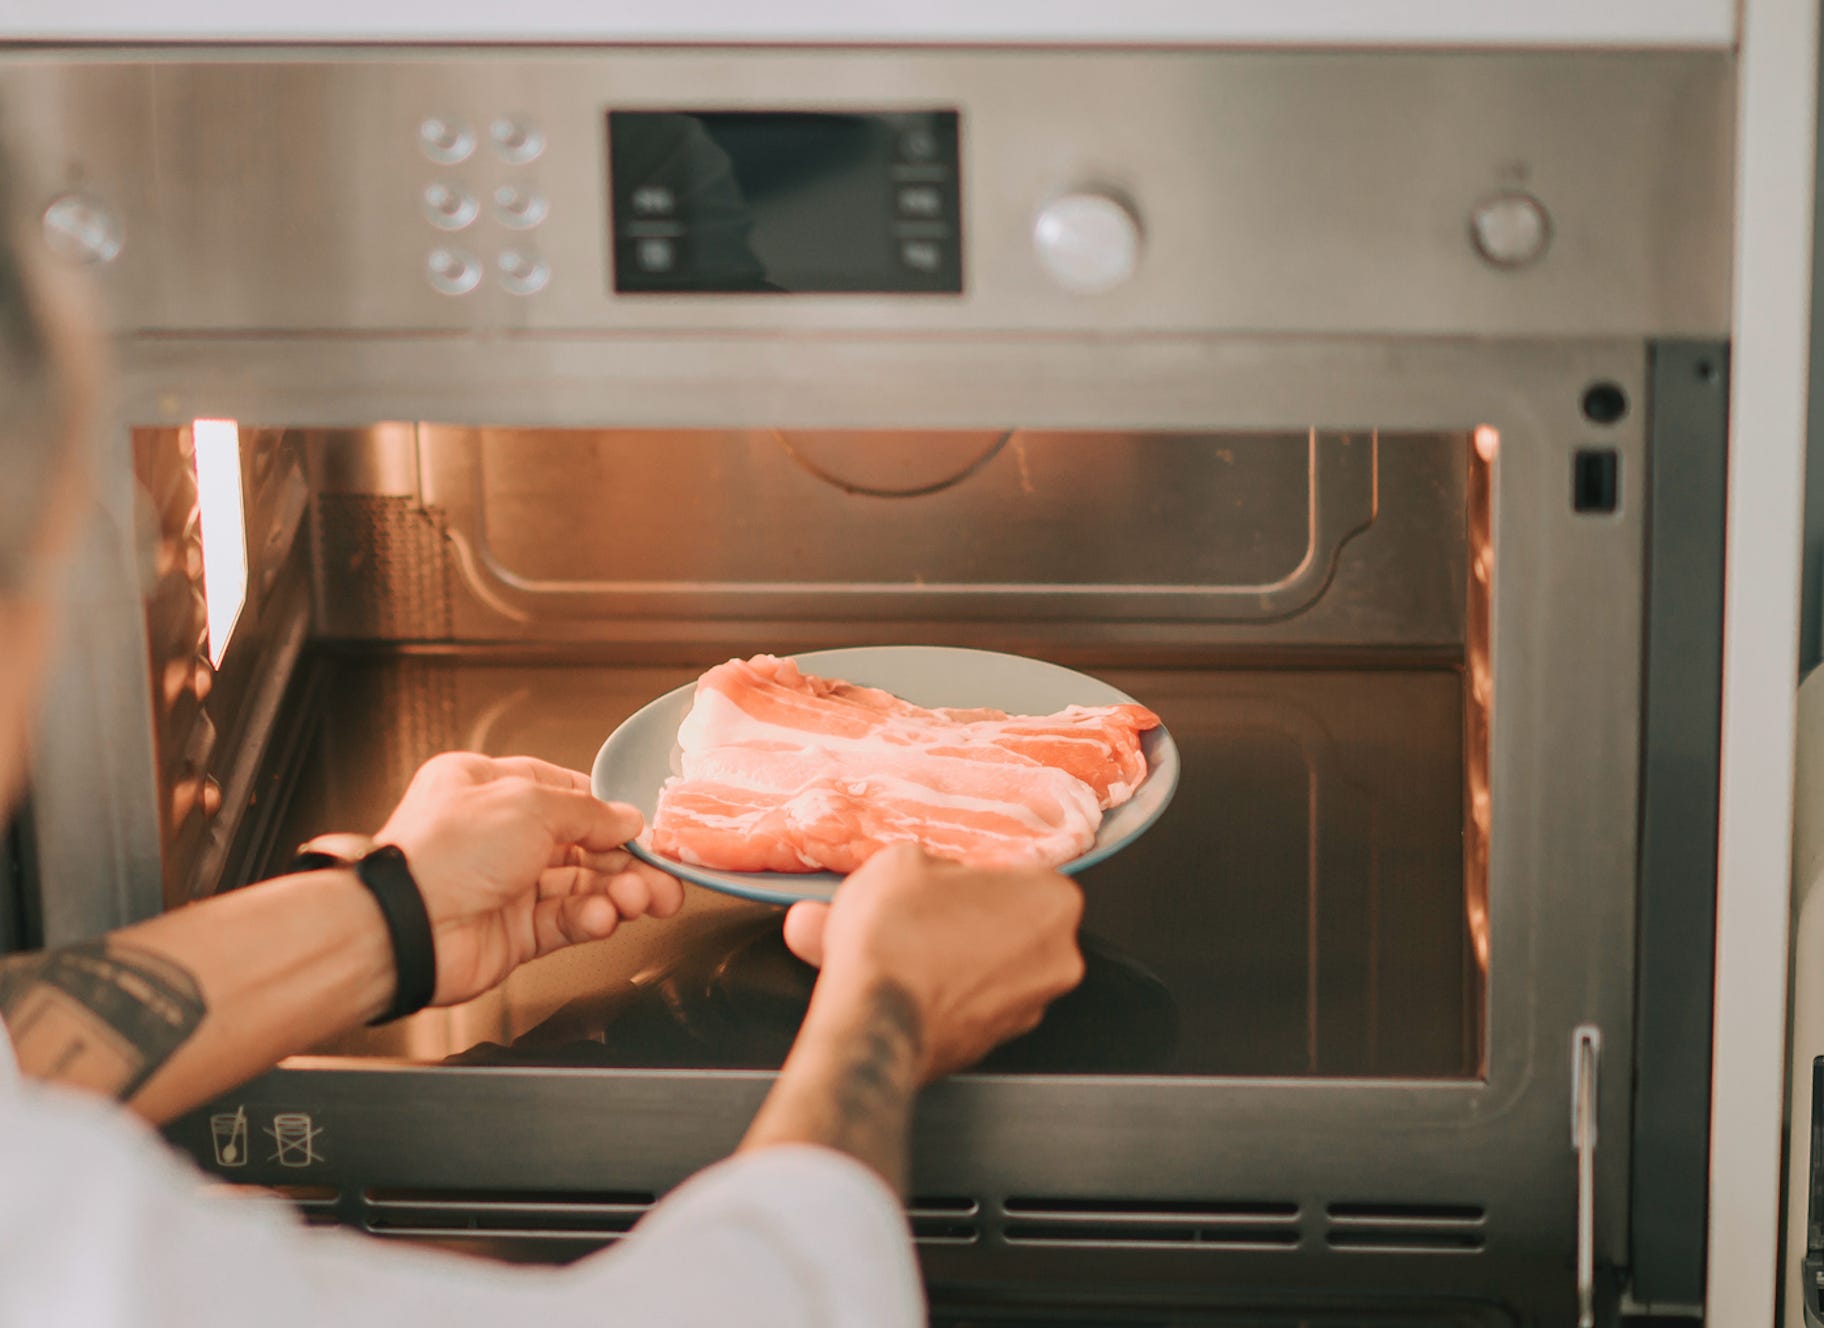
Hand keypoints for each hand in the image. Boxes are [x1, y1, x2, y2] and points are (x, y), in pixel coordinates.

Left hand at [374, 753, 683, 1005]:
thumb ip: (589, 812)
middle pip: (580, 844)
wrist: (408, 927)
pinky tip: (606, 917)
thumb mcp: (530, 804)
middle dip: (626, 861)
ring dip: (617, 892)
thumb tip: (626, 818)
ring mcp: (504, 885)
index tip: (643, 828)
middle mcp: (495, 835)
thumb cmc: (444, 852)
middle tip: (663, 875)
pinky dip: (591, 919)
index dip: (606, 811)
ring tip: (644, 899)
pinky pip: (565, 921)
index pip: (563, 792)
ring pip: (580, 885)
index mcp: (486, 788)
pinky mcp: (513, 932)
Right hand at [781, 844, 1084, 1081]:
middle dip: (975, 918)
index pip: (1024, 874)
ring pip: (996, 968)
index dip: (979, 876)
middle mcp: (1058, 960)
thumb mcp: (906, 860)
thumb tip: (937, 876)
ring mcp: (1030, 1009)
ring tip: (913, 949)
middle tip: (929, 913)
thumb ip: (941, 863)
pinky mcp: (995, 1044)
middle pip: (1016, 924)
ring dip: (963, 958)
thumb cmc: (895, 938)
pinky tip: (914, 982)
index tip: (951, 881)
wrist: (870, 1019)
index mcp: (1052, 901)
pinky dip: (952, 994)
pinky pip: (976, 1005)